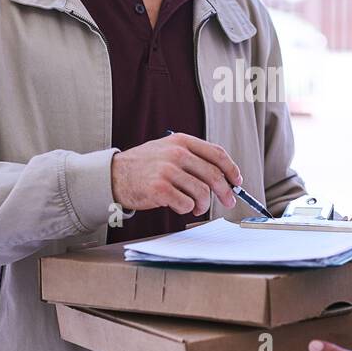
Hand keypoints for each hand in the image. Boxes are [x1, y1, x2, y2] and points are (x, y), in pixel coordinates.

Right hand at [110, 133, 241, 216]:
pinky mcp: (159, 189)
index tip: (237, 181)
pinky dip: (187, 209)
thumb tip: (223, 177)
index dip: (231, 169)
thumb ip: (192, 158)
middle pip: (214, 175)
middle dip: (225, 192)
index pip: (217, 153)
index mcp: (181, 141)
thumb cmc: (145, 166)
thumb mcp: (168, 150)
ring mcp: (167, 170)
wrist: (114, 175)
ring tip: (196, 207)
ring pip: (202, 193)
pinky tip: (179, 206)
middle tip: (228, 201)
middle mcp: (176, 153)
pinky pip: (186, 204)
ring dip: (203, 205)